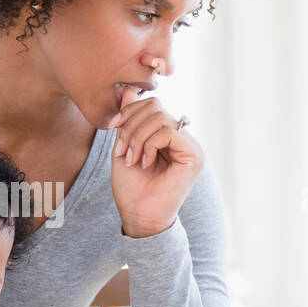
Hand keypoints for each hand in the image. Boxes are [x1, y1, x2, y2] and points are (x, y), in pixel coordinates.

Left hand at [107, 85, 203, 237]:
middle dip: (131, 125)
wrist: (139, 217)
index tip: (114, 131)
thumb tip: (128, 89)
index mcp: (168, 135)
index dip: (129, 112)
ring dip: (137, 137)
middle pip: (155, 106)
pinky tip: (144, 162)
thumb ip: (127, 121)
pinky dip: (149, 144)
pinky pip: (168, 131)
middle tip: (123, 151)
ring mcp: (190, 146)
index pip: (151, 105)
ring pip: (160, 117)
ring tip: (131, 159)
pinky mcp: (193, 155)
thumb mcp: (123, 147)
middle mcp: (182, 138)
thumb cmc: (131, 188)